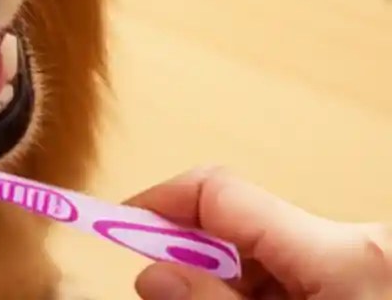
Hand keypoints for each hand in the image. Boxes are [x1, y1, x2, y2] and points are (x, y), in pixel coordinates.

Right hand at [128, 166, 390, 299]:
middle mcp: (360, 244)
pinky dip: (267, 297)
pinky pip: (302, 275)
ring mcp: (372, 262)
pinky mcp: (373, 279)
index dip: (158, 205)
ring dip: (233, 288)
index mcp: (340, 252)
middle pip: (243, 228)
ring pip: (271, 256)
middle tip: (164, 297)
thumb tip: (153, 273)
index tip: (116, 229)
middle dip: (196, 264)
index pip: (219, 192)